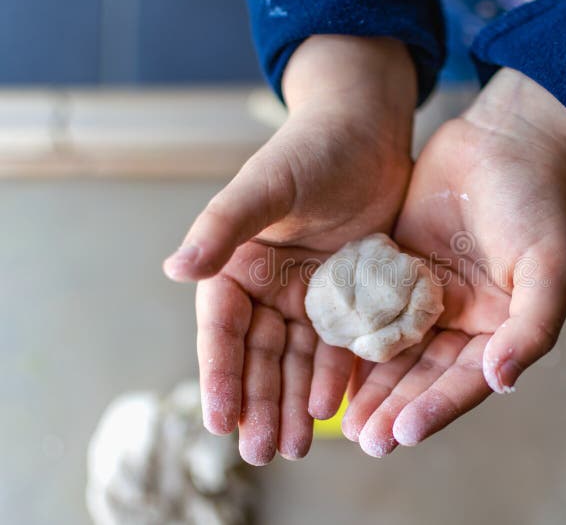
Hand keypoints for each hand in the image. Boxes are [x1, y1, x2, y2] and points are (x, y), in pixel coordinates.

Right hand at [162, 36, 416, 464]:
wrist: (367, 135)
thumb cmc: (312, 149)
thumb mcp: (268, 184)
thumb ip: (225, 225)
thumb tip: (175, 270)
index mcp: (239, 264)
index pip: (223, 329)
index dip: (220, 374)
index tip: (219, 420)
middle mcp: (270, 286)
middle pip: (259, 356)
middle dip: (258, 404)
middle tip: (261, 453)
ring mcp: (309, 294)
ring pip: (297, 360)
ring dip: (294, 403)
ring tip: (297, 447)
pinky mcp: (347, 296)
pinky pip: (339, 344)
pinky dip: (335, 375)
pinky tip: (334, 409)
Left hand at [342, 68, 565, 456]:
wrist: (508, 138)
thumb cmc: (539, 202)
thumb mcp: (548, 266)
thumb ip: (532, 327)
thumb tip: (503, 381)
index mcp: (500, 328)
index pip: (466, 380)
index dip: (437, 407)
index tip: (403, 433)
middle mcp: (462, 319)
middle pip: (425, 373)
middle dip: (396, 406)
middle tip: (365, 438)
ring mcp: (427, 294)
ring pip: (395, 347)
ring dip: (372, 382)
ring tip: (342, 418)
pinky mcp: (398, 266)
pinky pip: (372, 306)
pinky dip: (354, 333)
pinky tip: (328, 358)